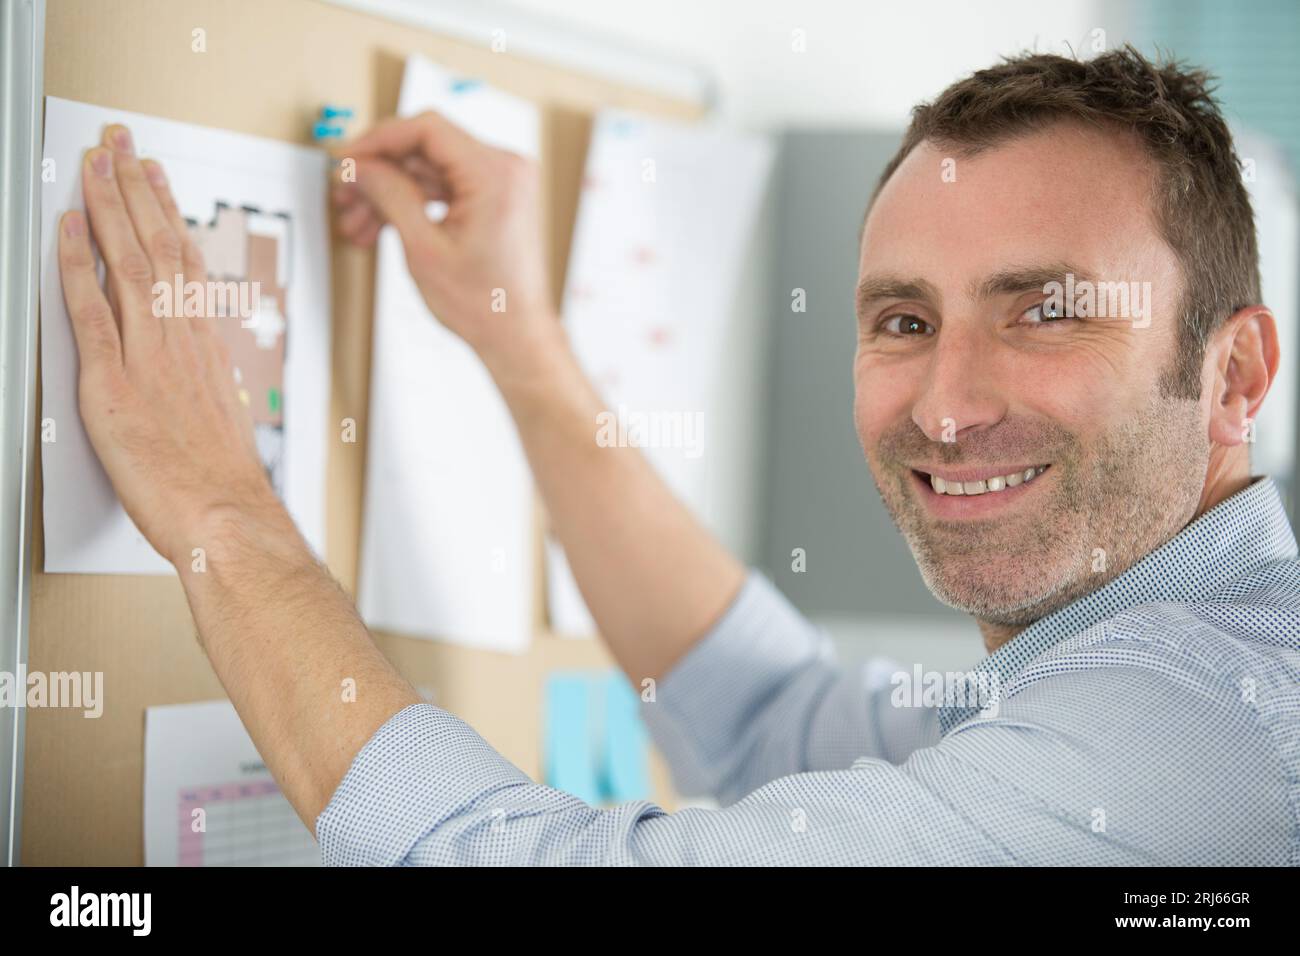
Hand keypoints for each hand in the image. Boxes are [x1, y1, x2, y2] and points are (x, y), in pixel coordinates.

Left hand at [58, 124, 283, 568]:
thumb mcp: (219, 416)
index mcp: (202, 344)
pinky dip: (76, 265)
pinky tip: (66, 232)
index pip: (184, 261)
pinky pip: (90, 311)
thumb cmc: (220, 481)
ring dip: (108, 206)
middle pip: (157, 246)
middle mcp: (179, 338)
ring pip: (128, 263)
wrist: (223, 515)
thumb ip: (198, 377)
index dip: (165, 212)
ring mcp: (148, 356)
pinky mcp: (113, 382)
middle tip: (119, 144)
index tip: (153, 177)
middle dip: (134, 187)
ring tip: (95, 162)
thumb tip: (186, 363)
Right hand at [332, 111, 559, 376]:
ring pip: (430, 171)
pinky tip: (384, 227)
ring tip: (359, 225)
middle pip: (426, 149)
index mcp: (495, 174)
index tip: (347, 159)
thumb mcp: (423, 247)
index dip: (378, 140)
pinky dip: (415, 203)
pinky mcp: (496, 199)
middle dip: (381, 174)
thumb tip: (358, 164)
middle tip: (347, 197)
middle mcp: (506, 170)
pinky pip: (446, 188)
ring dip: (391, 193)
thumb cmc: (485, 305)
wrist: (516, 337)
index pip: (426, 129)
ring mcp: (503, 184)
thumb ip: (388, 195)